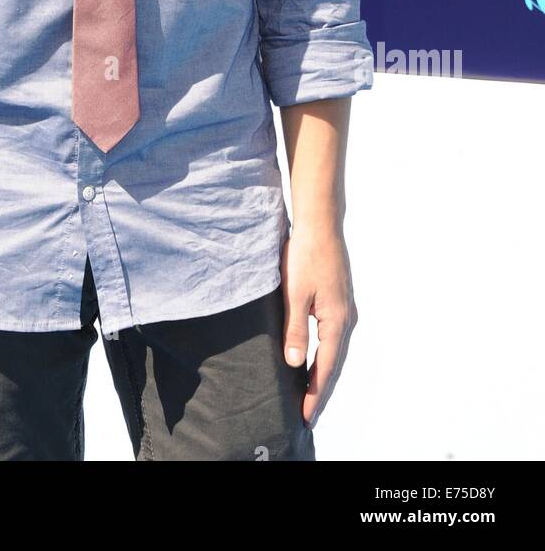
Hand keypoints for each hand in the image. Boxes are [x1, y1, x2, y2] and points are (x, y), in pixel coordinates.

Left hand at [279, 224, 357, 428]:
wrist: (320, 225)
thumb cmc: (306, 255)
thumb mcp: (294, 293)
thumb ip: (295, 329)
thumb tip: (295, 364)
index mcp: (337, 321)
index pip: (325, 367)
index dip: (314, 394)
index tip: (305, 416)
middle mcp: (346, 319)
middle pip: (334, 364)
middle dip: (320, 390)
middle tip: (307, 416)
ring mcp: (345, 310)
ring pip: (334, 352)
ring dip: (322, 374)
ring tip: (309, 395)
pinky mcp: (339, 301)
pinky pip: (333, 338)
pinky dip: (324, 355)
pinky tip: (313, 360)